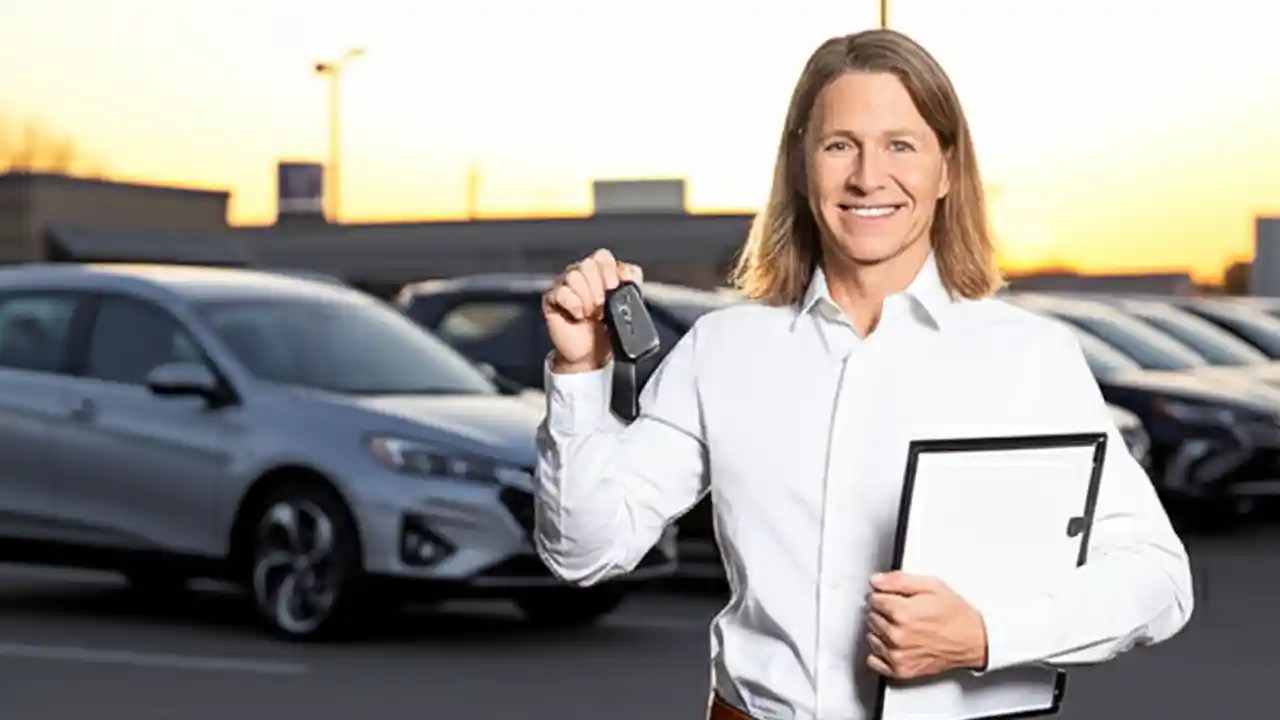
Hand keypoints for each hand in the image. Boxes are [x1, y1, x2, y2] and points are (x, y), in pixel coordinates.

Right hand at [541, 248, 643, 372]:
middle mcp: (581, 275)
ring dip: (587, 299)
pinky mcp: (552, 299)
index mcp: (599, 272)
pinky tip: (578, 315)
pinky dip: (574, 305)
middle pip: (588, 264)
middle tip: (602, 306)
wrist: (590, 354)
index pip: (602, 256)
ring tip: (590, 313)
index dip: (611, 272)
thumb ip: (631, 284)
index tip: (615, 290)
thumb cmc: (605, 330)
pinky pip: (561, 292)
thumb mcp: (626, 305)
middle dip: (599, 289)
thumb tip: (629, 274)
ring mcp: (565, 285)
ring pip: (574, 276)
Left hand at [864, 571, 987, 679]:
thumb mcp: (931, 586)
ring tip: (901, 626)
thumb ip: (898, 580)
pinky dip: (880, 651)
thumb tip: (876, 581)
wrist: (974, 641)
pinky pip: (874, 660)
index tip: (892, 596)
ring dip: (880, 630)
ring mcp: (898, 655)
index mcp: (903, 613)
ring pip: (871, 636)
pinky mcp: (900, 670)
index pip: (873, 598)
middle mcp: (897, 636)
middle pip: (871, 616)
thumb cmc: (956, 615)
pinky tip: (893, 643)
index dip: (882, 594)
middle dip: (882, 610)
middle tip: (901, 610)